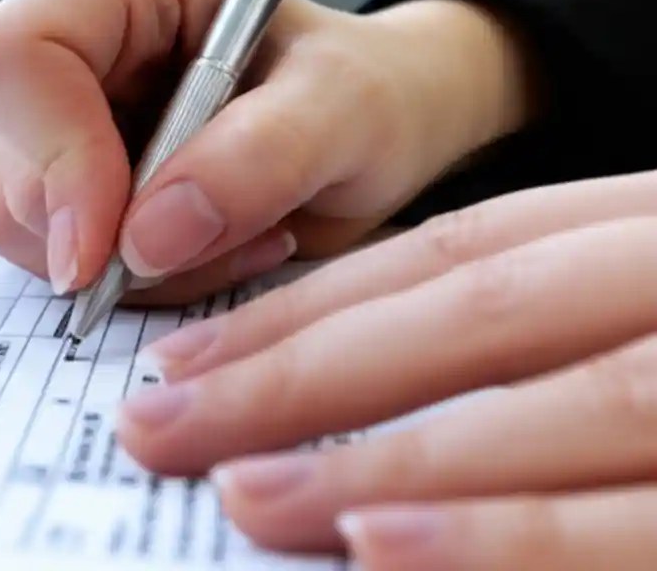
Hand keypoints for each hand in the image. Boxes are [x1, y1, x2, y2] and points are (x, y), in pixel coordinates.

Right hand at [0, 0, 532, 302]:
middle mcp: (70, 42)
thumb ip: (260, 158)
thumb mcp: (350, 111)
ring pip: (17, 222)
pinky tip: (202, 250)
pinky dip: (126, 280)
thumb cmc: (369, 94)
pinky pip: (50, 258)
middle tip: (219, 238)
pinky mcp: (62, 180)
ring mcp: (57, 116)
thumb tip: (144, 237)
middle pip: (9, 160)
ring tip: (228, 239)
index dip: (55, 157)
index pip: (13, 60)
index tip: (119, 243)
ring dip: (124, 266)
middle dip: (105, 232)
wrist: (378, 133)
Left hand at [114, 170, 656, 569]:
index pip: (466, 251)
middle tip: (160, 425)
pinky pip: (635, 525)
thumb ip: (515, 336)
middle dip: (306, 374)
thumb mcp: (629, 300)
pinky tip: (377, 547)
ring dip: (385, 452)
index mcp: (648, 229)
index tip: (187, 356)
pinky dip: (504, 537)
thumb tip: (335, 397)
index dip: (313, 306)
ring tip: (242, 492)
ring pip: (560, 405)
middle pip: (482, 313)